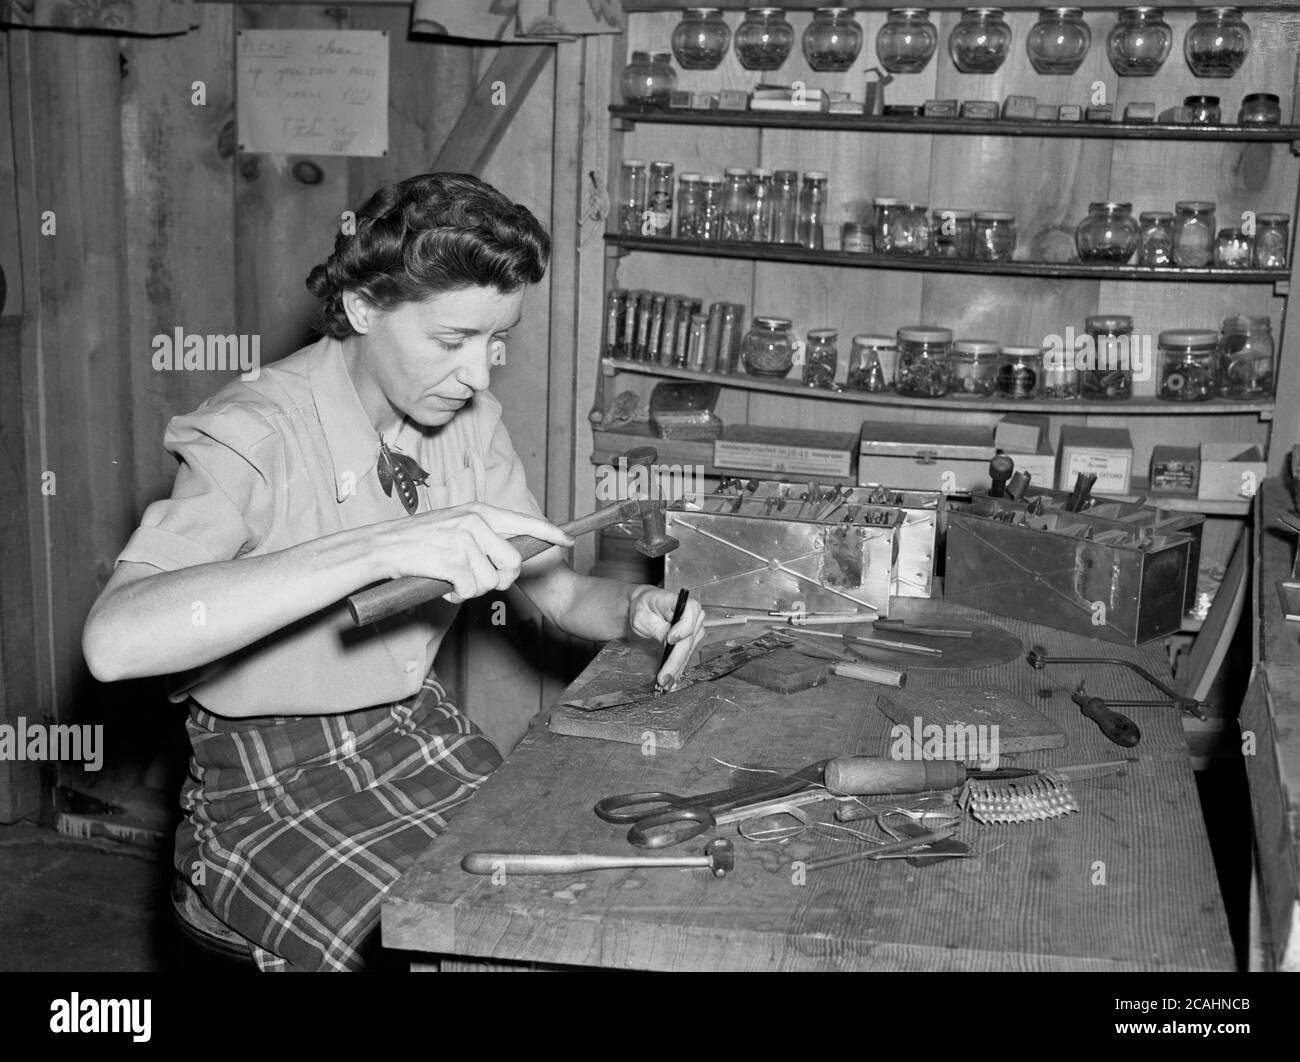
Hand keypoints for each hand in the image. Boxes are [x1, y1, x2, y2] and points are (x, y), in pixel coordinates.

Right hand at [370, 502, 573, 603]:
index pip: (525, 521)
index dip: (550, 532)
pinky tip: (444, 587)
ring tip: (454, 581)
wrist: (383, 546)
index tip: (568, 540)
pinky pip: (470, 590)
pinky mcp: (452, 561)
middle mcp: (476, 522)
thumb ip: (482, 535)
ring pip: (492, 581)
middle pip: (514, 562)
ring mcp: (465, 541)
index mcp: (479, 511)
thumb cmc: (418, 540)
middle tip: (480, 582)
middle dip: (502, 580)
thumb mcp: (454, 526)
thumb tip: (506, 558)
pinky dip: (458, 595)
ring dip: (474, 590)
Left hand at [627, 587, 705, 690]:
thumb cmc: (643, 607)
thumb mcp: (643, 615)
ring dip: (676, 669)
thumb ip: (658, 627)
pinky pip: (685, 656)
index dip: (683, 627)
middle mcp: (693, 615)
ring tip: (665, 684)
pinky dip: (677, 669)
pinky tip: (671, 682)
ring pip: (687, 651)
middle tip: (664, 678)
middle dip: (676, 661)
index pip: (691, 612)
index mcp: (681, 601)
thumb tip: (669, 641)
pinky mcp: (690, 640)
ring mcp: (694, 629)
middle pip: (688, 639)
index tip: (669, 639)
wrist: (645, 608)